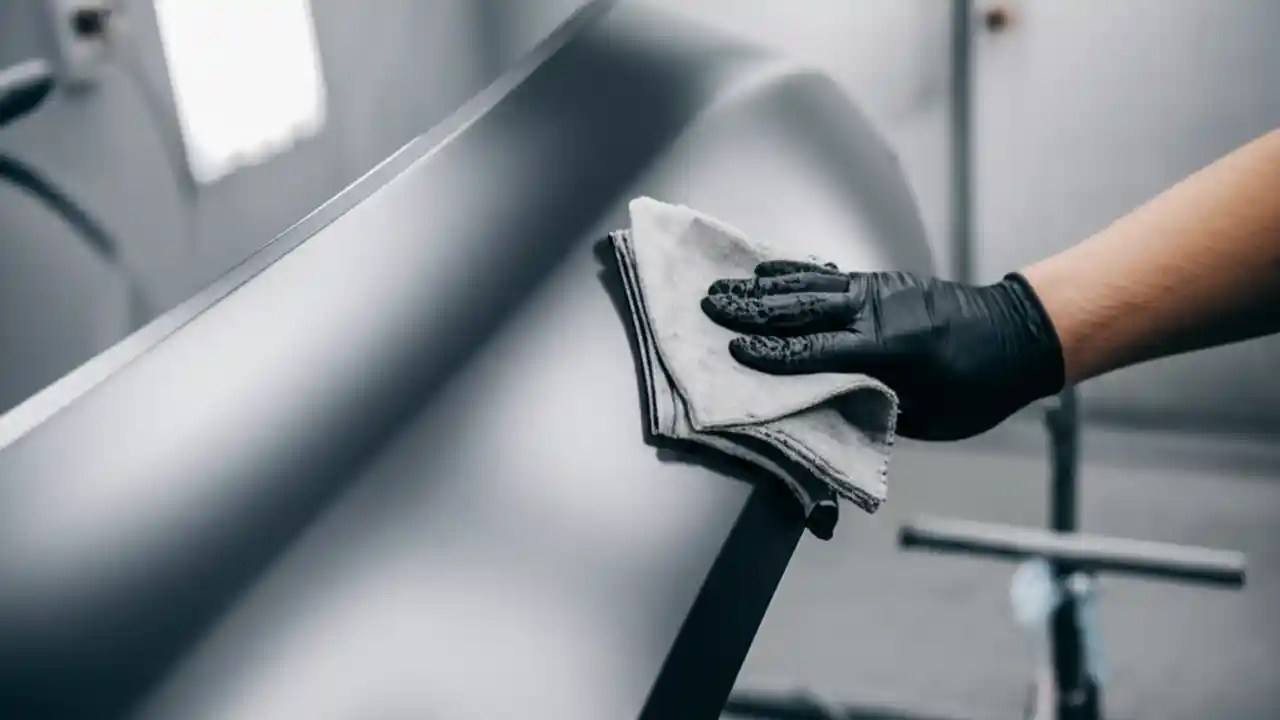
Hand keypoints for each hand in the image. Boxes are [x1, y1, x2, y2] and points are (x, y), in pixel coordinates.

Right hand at [700, 260, 1063, 439]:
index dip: (774, 356)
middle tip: (709, 307)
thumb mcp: (927, 416)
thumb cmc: (977, 390)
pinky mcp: (882, 281)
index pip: (819, 352)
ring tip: (722, 286)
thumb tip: (819, 404)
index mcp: (894, 350)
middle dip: (752, 310)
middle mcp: (881, 312)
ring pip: (810, 285)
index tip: (733, 353)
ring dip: (762, 286)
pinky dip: (794, 270)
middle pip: (804, 309)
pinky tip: (765, 268)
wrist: (1018, 336)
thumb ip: (871, 405)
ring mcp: (880, 290)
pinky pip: (828, 275)